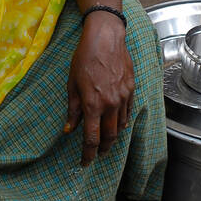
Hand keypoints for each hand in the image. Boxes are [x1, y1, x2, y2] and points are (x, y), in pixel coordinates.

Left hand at [66, 12, 134, 164]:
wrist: (105, 38)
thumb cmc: (84, 57)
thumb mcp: (72, 84)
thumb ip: (72, 109)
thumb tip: (69, 129)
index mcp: (93, 104)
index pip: (91, 139)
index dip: (87, 154)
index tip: (84, 162)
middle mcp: (110, 104)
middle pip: (109, 137)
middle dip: (102, 149)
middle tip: (96, 155)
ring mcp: (123, 97)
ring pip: (121, 126)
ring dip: (113, 137)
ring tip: (106, 142)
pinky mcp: (131, 89)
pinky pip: (128, 112)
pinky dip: (122, 121)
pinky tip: (118, 123)